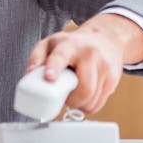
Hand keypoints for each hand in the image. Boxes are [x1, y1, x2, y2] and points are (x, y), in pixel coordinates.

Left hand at [24, 14, 142, 113]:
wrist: (105, 38)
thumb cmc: (73, 44)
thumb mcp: (51, 43)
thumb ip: (37, 57)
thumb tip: (28, 75)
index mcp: (70, 44)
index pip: (61, 56)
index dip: (54, 68)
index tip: (49, 78)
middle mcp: (90, 54)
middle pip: (84, 87)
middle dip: (72, 100)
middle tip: (65, 98)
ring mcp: (104, 66)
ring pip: (92, 99)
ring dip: (80, 105)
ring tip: (73, 95)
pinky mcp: (114, 78)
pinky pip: (100, 102)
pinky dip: (89, 105)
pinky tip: (84, 96)